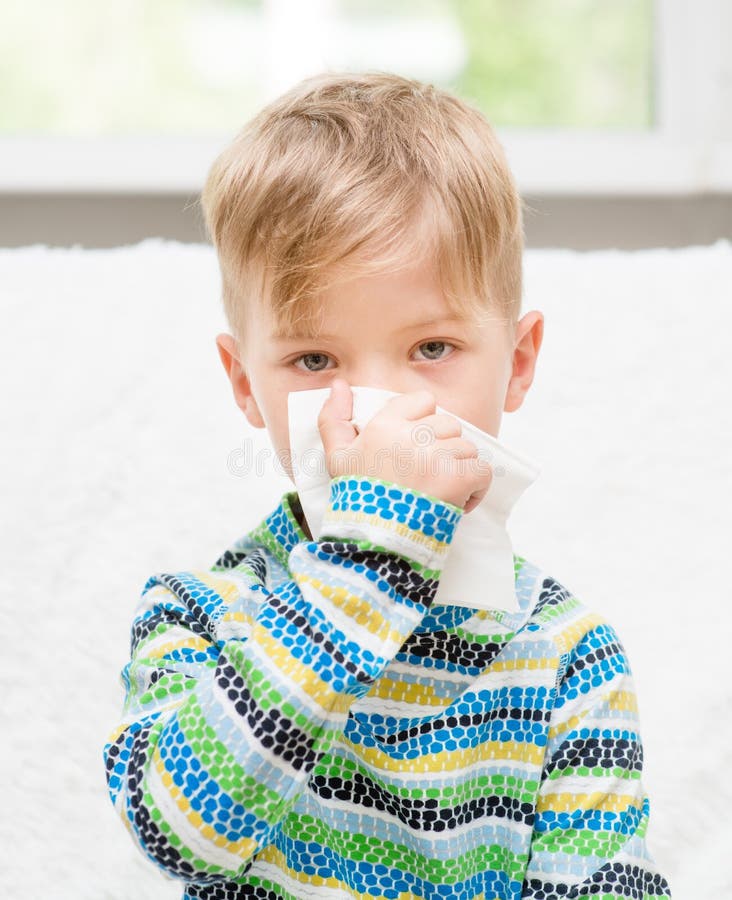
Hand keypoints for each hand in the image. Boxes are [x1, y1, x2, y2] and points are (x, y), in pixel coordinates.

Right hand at [317, 378, 491, 512]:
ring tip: (439, 492)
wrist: (375, 542)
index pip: (423, 401)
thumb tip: (339, 384)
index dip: (424, 423)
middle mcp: (411, 436)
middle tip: (426, 476)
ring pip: (466, 448)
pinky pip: (482, 470)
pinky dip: (476, 488)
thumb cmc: (358, 499)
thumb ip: (333, 418)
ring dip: (459, 470)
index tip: (414, 449)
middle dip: (443, 449)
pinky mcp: (457, 478)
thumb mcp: (337, 457)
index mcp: (384, 426)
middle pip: (449, 425)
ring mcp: (436, 457)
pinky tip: (456, 502)